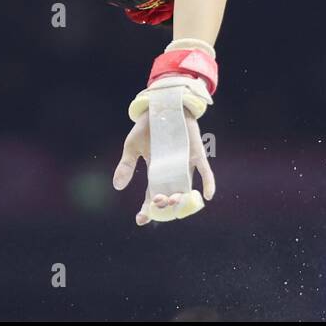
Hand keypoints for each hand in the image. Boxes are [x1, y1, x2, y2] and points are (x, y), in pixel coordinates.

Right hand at [113, 106, 214, 225]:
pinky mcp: (196, 154)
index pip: (152, 197)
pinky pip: (205, 171)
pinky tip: (207, 195)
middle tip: (158, 202)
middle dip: (164, 205)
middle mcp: (172, 172)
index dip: (148, 211)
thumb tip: (117, 186)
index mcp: (155, 173)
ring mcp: (185, 164)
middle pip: (170, 197)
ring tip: (174, 202)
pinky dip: (208, 183)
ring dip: (182, 199)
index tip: (141, 219)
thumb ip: (126, 166)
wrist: (162, 105)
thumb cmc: (147, 127)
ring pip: (186, 188)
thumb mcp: (132, 146)